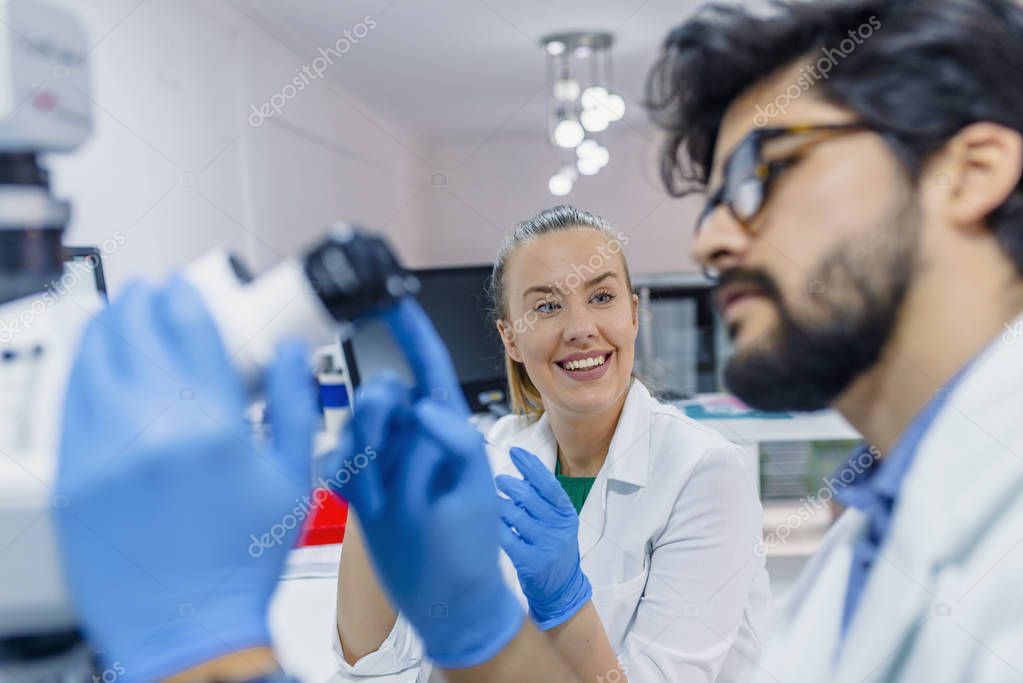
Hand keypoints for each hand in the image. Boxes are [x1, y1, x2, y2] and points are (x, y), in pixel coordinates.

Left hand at [55, 277, 315, 681]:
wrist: (188, 629)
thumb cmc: (241, 562)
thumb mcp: (293, 480)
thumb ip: (297, 404)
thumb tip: (291, 353)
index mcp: (214, 429)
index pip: (190, 330)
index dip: (185, 296)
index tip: (186, 288)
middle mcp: (153, 433)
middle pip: (136, 333)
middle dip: (144, 301)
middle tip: (152, 293)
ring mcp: (104, 454)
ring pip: (92, 361)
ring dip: (106, 326)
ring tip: (119, 315)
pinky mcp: (71, 478)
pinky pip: (68, 404)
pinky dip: (81, 371)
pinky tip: (94, 364)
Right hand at [319, 298, 523, 667]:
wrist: (448, 599)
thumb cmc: (470, 541)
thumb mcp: (474, 480)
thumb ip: (452, 437)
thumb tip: (419, 407)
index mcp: (447, 428)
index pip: (428, 368)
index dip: (412, 332)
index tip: (394, 299)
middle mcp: (411, 441)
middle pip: (386, 394)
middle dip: (386, 403)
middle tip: (393, 430)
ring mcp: (383, 465)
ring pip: (359, 424)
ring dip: (369, 439)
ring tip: (388, 482)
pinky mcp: (359, 491)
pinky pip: (337, 461)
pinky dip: (343, 463)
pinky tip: (354, 480)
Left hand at [495, 448, 592, 630]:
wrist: (561, 589)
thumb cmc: (553, 547)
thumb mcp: (557, 522)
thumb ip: (542, 500)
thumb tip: (520, 470)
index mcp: (566, 514)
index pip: (548, 484)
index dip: (531, 465)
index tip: (515, 451)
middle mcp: (559, 528)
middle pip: (529, 497)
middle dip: (510, 485)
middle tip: (498, 480)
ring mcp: (546, 546)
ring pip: (515, 516)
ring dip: (498, 505)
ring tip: (490, 500)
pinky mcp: (530, 563)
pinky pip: (506, 538)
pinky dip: (494, 527)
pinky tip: (487, 521)